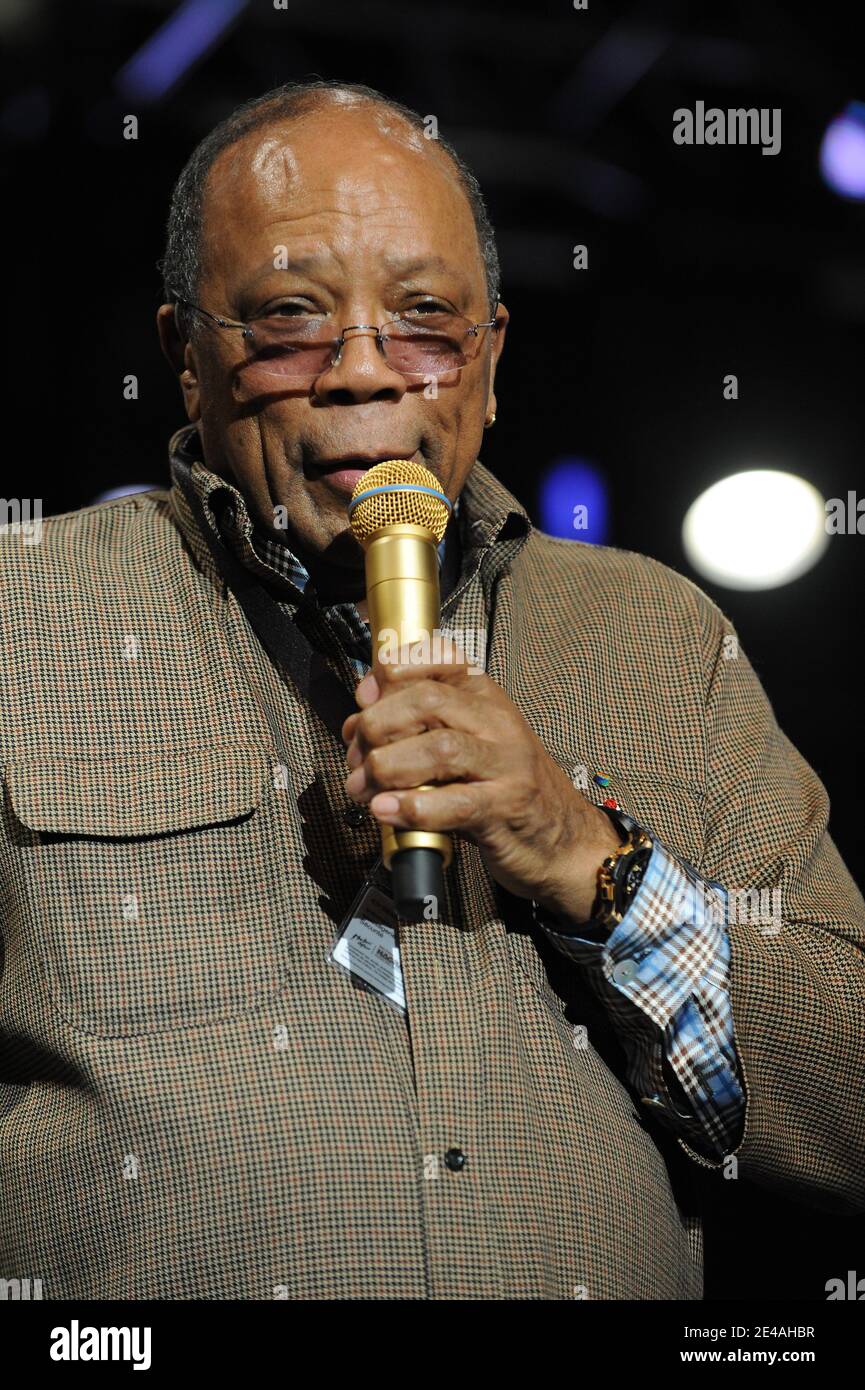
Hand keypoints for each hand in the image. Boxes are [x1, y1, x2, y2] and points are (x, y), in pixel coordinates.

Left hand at [341, 639, 622, 923]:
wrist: (563, 839)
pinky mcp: (506, 807)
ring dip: (388, 768)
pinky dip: (413, 807)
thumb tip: (363, 708)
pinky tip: (387, 811)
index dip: (393, 673)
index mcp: (484, 698)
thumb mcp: (464, 744)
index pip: (439, 660)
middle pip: (429, 702)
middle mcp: (497, 723)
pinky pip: (456, 802)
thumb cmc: (503, 789)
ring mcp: (506, 764)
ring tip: (363, 787)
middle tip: (356, 755)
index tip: (365, 698)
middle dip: (378, 725)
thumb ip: (416, 725)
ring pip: (440, 748)